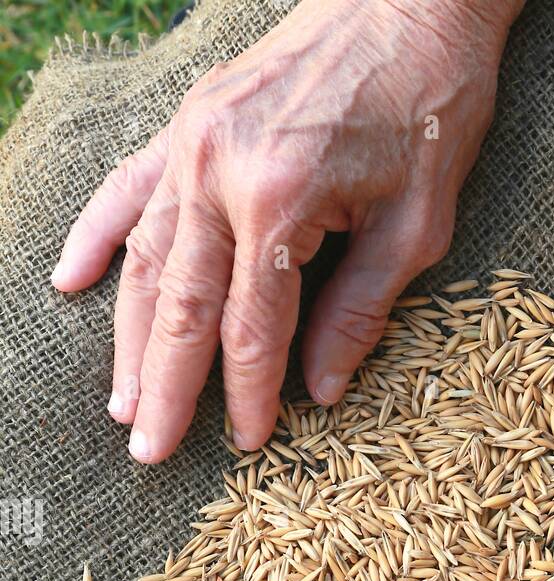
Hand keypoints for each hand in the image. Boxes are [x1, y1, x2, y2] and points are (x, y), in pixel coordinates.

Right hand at [51, 0, 521, 461]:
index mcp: (279, 198)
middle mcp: (218, 169)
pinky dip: (99, 236)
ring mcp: (192, 140)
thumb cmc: (429, 108)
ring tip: (123, 400)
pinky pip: (127, 188)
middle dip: (166, 386)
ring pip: (147, 258)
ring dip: (131, 336)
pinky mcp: (188, 120)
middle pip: (182, 304)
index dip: (250, 393)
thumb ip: (361, 312)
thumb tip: (320, 390)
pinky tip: (73, 282)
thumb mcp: (417, 226)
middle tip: (149, 449)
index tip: (250, 442)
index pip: (251, 326)